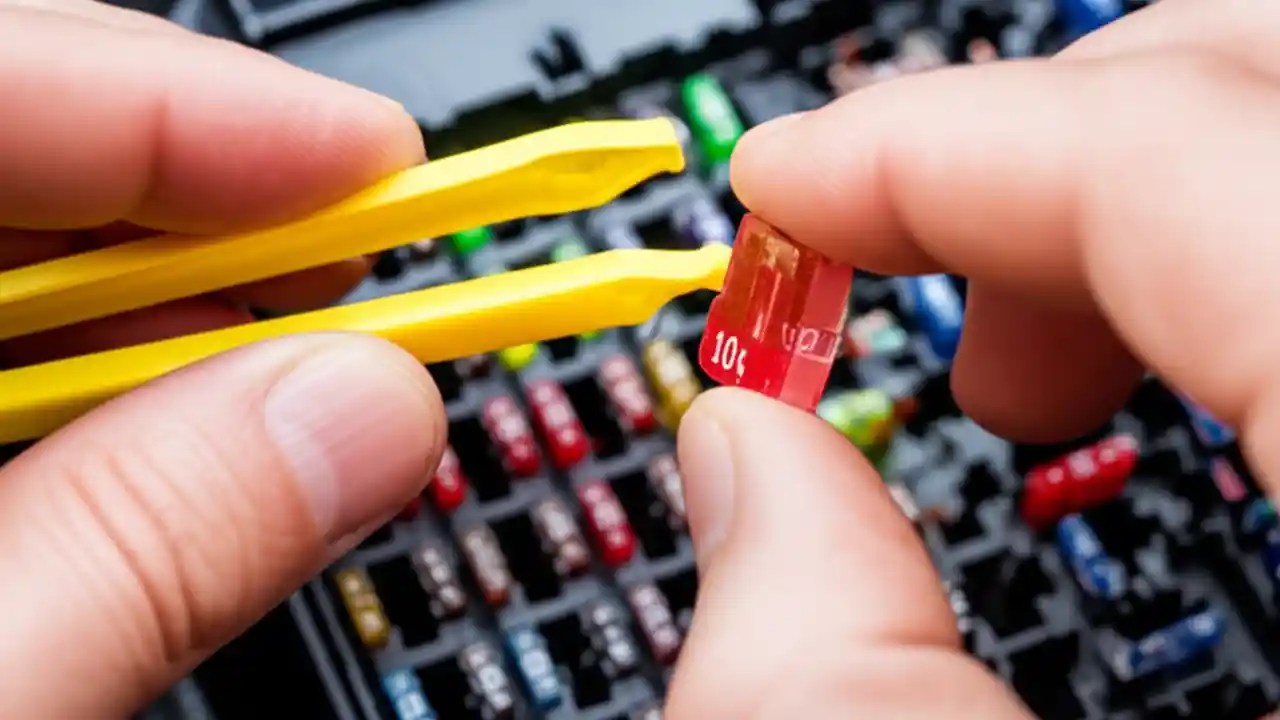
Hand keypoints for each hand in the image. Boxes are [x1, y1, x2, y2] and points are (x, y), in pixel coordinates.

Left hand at [0, 2, 443, 715]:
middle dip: (212, 215)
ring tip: (282, 382)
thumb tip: (368, 416)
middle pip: (15, 151)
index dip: (202, 106)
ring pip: (11, 252)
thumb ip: (144, 552)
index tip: (385, 163)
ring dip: (171, 310)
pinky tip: (161, 431)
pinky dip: (104, 382)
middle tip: (362, 286)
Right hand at [667, 0, 1279, 715]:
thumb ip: (844, 688)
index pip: (1186, 159)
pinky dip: (1224, 282)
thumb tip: (747, 469)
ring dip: (1138, 206)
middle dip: (1042, 139)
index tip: (781, 193)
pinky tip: (1153, 392)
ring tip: (1016, 370)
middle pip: (1278, 92)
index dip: (940, 145)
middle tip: (891, 266)